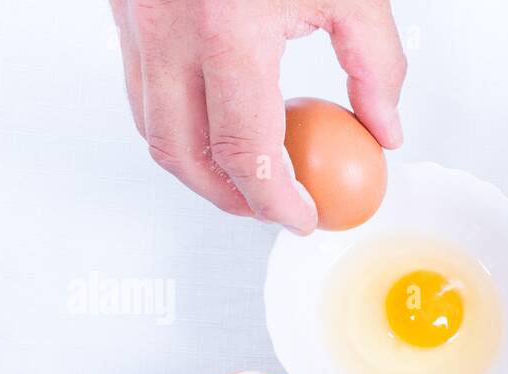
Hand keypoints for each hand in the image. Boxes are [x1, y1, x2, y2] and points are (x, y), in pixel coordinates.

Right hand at [110, 0, 405, 233]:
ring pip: (151, 126)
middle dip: (229, 198)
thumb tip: (385, 131)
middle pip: (183, 155)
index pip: (245, 152)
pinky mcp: (123, 6)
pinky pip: (142, 86)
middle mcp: (166, 28)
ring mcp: (133, 17)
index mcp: (225, 29)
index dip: (276, 200)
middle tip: (272, 208)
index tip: (303, 218)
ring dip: (197, 165)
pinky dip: (179, 120)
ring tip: (248, 175)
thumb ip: (378, 66)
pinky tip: (221, 119)